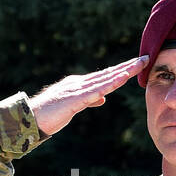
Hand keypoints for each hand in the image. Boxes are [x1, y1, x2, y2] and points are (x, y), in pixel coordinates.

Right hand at [27, 55, 148, 135]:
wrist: (30, 117)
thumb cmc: (51, 113)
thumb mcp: (75, 106)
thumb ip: (89, 100)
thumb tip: (103, 99)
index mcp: (81, 84)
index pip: (107, 75)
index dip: (124, 69)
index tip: (139, 64)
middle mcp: (80, 83)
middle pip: (109, 73)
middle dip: (128, 66)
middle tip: (146, 58)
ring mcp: (77, 89)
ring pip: (105, 80)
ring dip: (122, 73)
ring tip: (138, 66)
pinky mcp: (74, 99)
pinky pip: (95, 92)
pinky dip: (109, 85)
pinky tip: (120, 81)